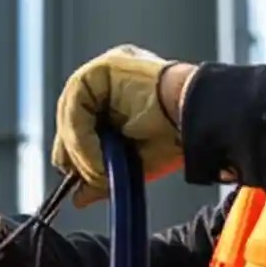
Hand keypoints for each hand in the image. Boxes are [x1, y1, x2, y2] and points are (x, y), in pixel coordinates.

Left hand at [51, 44, 195, 206]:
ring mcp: (104, 71)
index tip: (81, 180)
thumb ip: (101, 176)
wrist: (196, 116)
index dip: (78, 154)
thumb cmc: (176, 136)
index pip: (83, 126)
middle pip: (72, 118)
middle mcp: (109, 81)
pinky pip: (75, 106)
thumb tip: (78, 197)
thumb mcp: (132, 162)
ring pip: (70, 113)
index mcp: (119, 98)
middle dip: (76, 153)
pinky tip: (98, 155)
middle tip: (85, 179)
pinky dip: (80, 137)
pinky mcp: (101, 69)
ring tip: (99, 171)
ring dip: (80, 150)